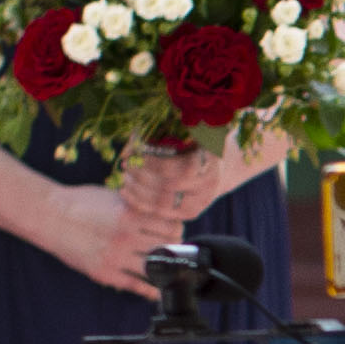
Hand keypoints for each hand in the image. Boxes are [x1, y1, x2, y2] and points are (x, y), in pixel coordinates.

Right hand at [38, 175, 189, 294]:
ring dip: (164, 269)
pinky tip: (156, 292)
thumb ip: (138, 207)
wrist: (50, 215)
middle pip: (168, 248)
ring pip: (155, 268)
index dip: (177, 229)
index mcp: (131, 215)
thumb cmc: (81, 202)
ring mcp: (116, 256)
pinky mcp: (105, 272)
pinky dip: (149, 290)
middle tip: (173, 249)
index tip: (175, 231)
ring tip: (165, 267)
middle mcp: (127, 236)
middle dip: (174, 248)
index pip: (171, 227)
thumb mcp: (114, 197)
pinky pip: (135, 286)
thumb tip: (161, 214)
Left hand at [123, 128, 283, 223]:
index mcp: (210, 159)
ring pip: (163, 203)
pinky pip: (161, 213)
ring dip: (137, 191)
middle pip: (168, 187)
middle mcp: (209, 183)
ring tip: (124, 178)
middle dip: (141, 176)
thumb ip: (167, 130)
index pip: (178, 168)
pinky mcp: (191, 213)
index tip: (134, 153)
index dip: (152, 163)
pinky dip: (140, 203)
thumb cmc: (197, 140)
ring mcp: (202, 201)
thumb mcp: (188, 130)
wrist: (220, 165)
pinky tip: (126, 192)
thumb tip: (134, 139)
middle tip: (125, 165)